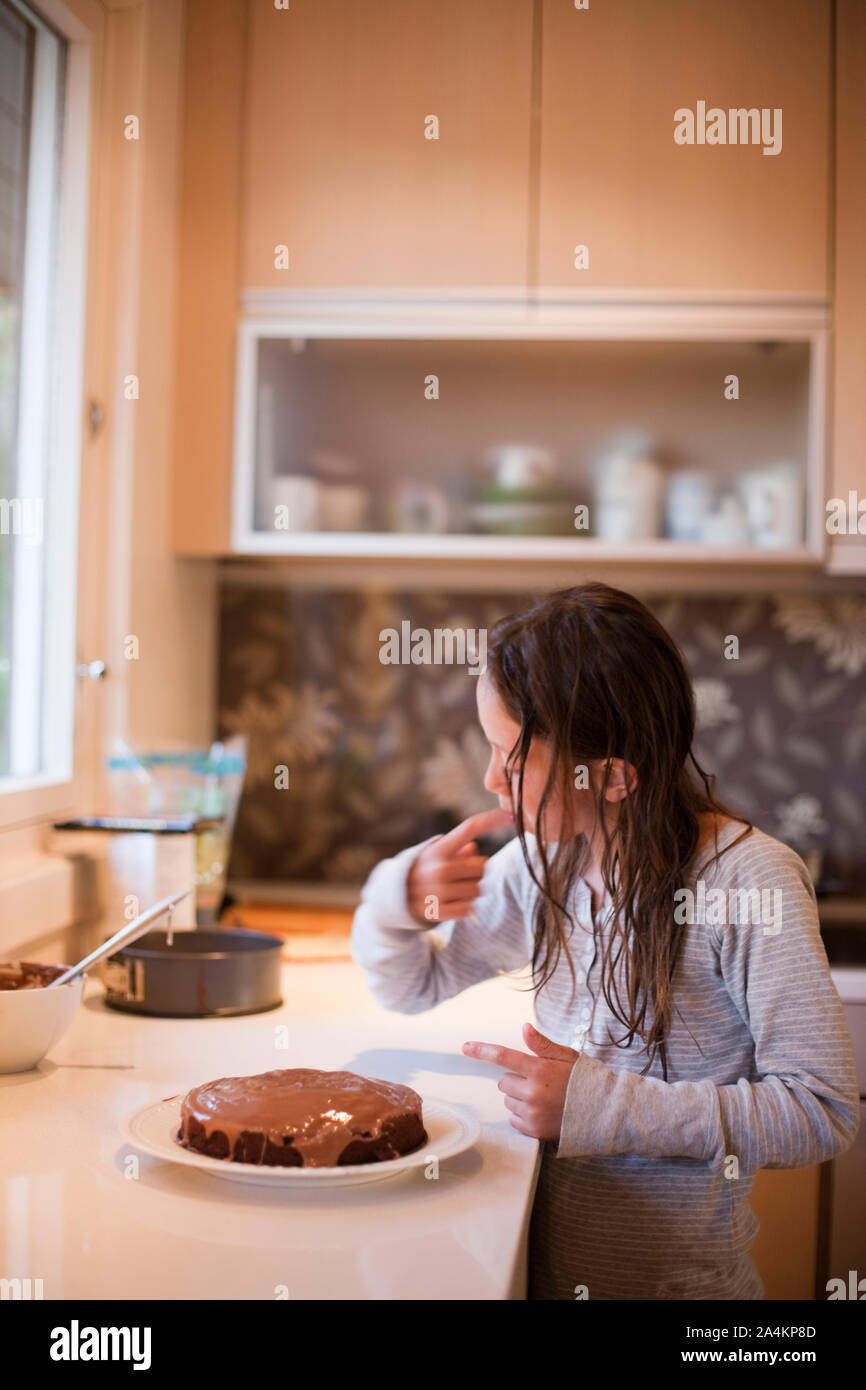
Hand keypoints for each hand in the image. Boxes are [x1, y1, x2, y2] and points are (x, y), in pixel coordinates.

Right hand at [406, 808, 511, 926]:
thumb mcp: (435, 855)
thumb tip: (474, 850)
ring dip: (472, 890)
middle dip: (477, 872)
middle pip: (483, 867)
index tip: (510, 814)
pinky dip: (465, 907)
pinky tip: (451, 903)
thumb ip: (458, 850)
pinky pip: (469, 908)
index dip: (492, 819)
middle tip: (462, 876)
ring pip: (479, 889)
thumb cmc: (423, 870)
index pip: (470, 828)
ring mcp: (439, 890)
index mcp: (439, 849)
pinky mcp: (439, 911)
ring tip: (455, 890)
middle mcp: (439, 868)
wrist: (394, 897)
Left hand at [462, 1022, 579, 1139]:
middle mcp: (533, 1091)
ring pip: (508, 1100)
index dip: (482, 1051)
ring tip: (543, 1098)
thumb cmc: (582, 1080)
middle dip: (515, 1079)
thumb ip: (542, 1044)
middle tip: (538, 1081)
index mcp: (540, 1069)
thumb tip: (524, 1028)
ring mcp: (533, 1112)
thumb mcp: (566, 1056)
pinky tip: (541, 1112)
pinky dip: (522, 1115)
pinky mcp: (534, 1130)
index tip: (465, 1047)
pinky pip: (513, 1119)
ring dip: (518, 1098)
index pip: (504, 1056)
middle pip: (503, 1081)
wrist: (603, 1112)